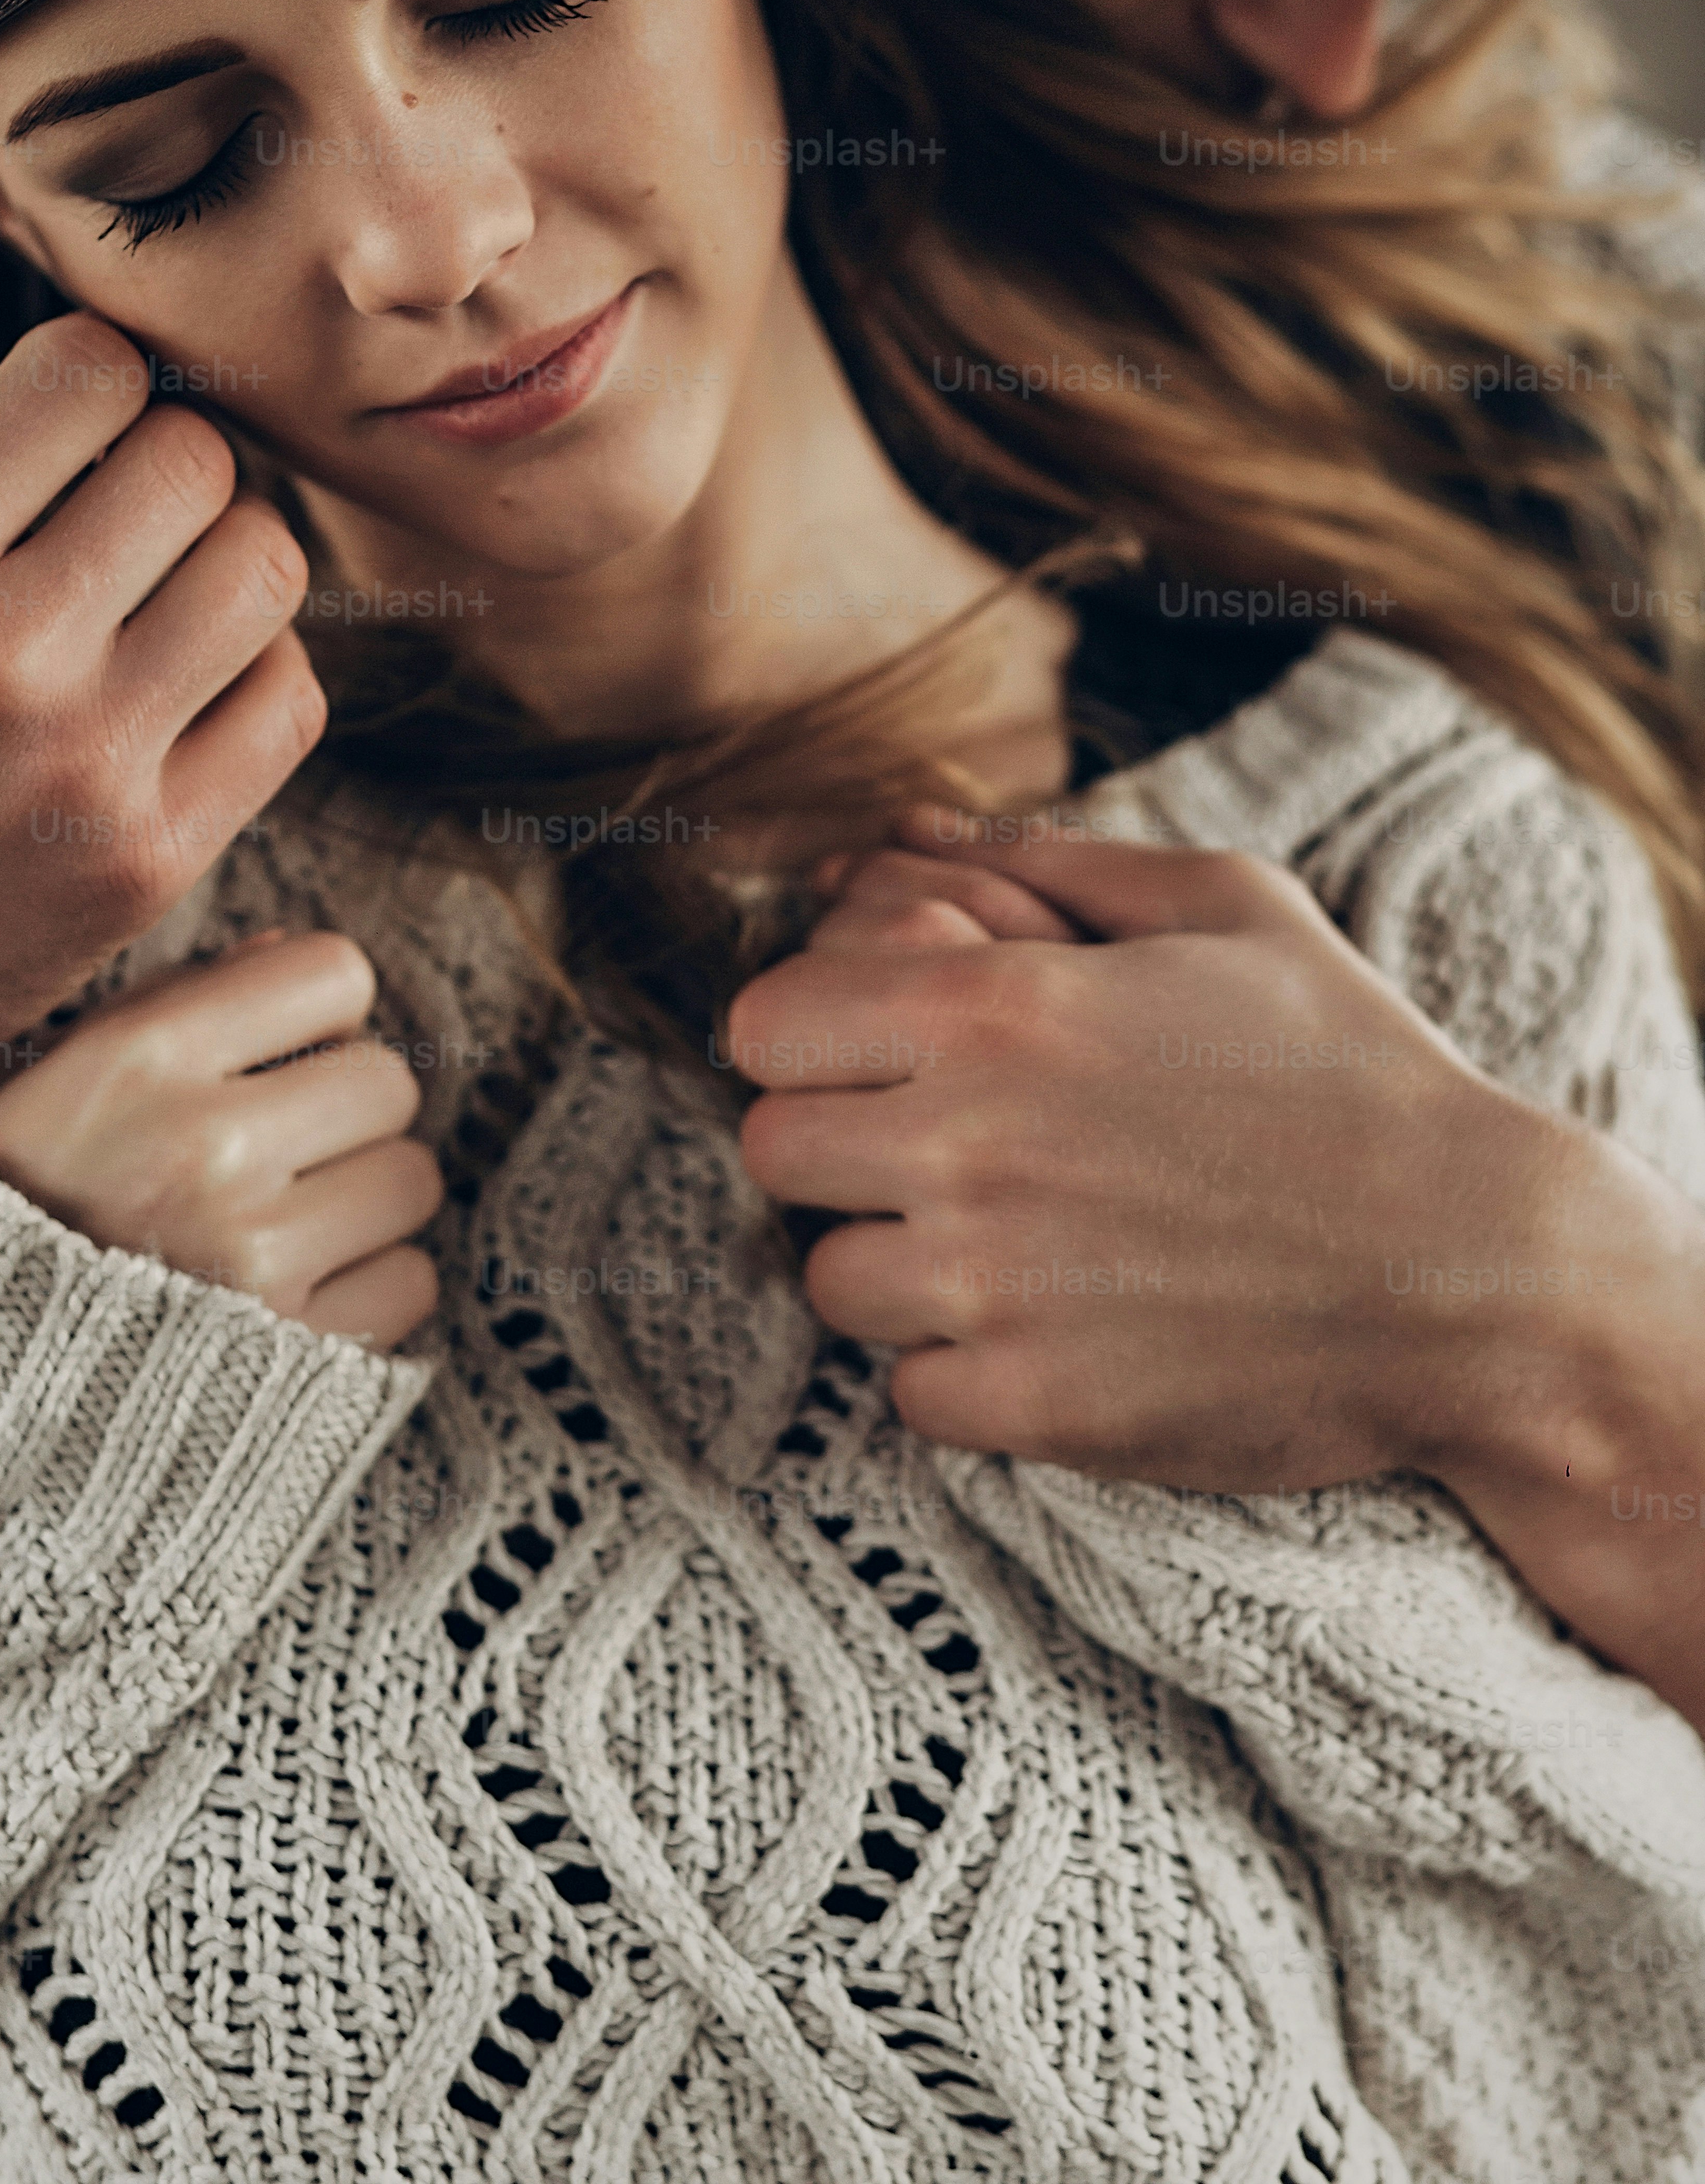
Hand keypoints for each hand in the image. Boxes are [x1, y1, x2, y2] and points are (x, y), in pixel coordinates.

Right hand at [0, 195, 325, 1228]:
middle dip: (152, 453)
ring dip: (216, 548)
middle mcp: (5, 660)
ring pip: (265, 566)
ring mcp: (89, 772)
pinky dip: (248, 664)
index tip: (46, 419)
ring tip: (140, 576)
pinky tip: (171, 671)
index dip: (78, 376)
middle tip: (97, 496)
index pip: (95, 371)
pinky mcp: (149, 863)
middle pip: (196, 459)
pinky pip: (288, 699)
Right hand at [0, 932, 440, 1343]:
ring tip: (279, 1226)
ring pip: (411, 1180)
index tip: (284, 1049)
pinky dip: (367, 1289)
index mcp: (140, 1063)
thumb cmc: (15, 1206)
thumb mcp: (55, 1076)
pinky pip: (410, 1282)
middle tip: (281, 1151)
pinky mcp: (298, 1353)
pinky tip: (293, 1296)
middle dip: (344, 1110)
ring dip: (362, 1201)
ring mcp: (254, 1258)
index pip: (334, 973)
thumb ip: (174, 1001)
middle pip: (388, 1081)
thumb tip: (291, 954)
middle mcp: (204, 1151)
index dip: (319, 1009)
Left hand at [747, 812, 1704, 1738]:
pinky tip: (1057, 1326)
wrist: (1477, 1268)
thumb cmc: (1350, 1069)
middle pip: (774, 1148)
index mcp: (993, 1008)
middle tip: (940, 1151)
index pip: (763, 1025)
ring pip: (829, 1277)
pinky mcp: (1031, 1406)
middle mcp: (967, 1142)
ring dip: (898, 1261)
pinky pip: (907, 1392)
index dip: (810, 1037)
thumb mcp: (1224, 905)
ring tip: (1010, 1241)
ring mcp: (991, 1284)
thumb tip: (902, 833)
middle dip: (843, 1144)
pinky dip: (963, 1370)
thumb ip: (1044, 859)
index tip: (877, 1059)